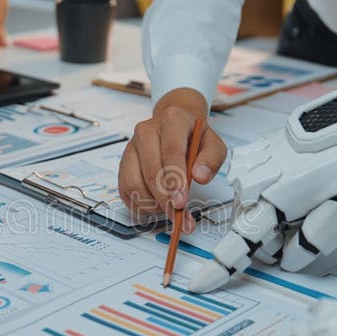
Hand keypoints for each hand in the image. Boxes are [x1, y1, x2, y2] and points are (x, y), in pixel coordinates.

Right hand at [118, 88, 226, 228]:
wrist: (175, 125)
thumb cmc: (192, 136)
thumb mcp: (213, 143)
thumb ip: (212, 159)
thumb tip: (201, 176)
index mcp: (171, 120)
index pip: (170, 152)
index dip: (175, 181)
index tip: (181, 202)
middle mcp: (146, 131)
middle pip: (151, 172)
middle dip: (164, 199)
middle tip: (177, 214)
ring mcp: (131, 148)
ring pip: (134, 183)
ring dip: (151, 204)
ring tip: (168, 209)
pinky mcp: (123, 163)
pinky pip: (125, 190)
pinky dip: (140, 205)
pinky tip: (155, 206)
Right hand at [189, 90, 336, 291]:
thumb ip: (314, 241)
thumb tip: (288, 259)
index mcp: (279, 197)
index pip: (241, 241)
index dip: (221, 267)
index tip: (198, 284)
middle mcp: (260, 179)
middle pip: (250, 230)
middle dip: (275, 238)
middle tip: (312, 223)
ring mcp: (259, 162)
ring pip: (255, 211)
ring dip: (278, 217)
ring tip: (313, 200)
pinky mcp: (263, 152)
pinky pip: (258, 189)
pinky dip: (277, 197)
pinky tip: (302, 187)